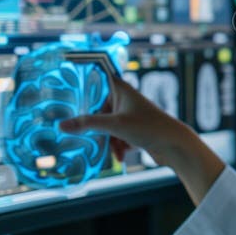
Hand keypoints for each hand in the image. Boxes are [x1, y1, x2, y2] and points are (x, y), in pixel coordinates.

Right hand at [59, 75, 188, 165]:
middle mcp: (125, 99)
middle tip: (81, 135)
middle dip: (97, 126)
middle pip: (99, 109)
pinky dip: (118, 146)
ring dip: (109, 141)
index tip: (66, 81)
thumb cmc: (148, 127)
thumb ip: (87, 124)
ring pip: (107, 126)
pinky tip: (122, 156)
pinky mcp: (135, 129)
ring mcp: (130, 114)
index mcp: (121, 89)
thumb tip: (61, 125)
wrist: (174, 145)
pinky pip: (117, 136)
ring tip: (117, 151)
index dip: (85, 79)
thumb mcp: (114, 125)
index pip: (98, 78)